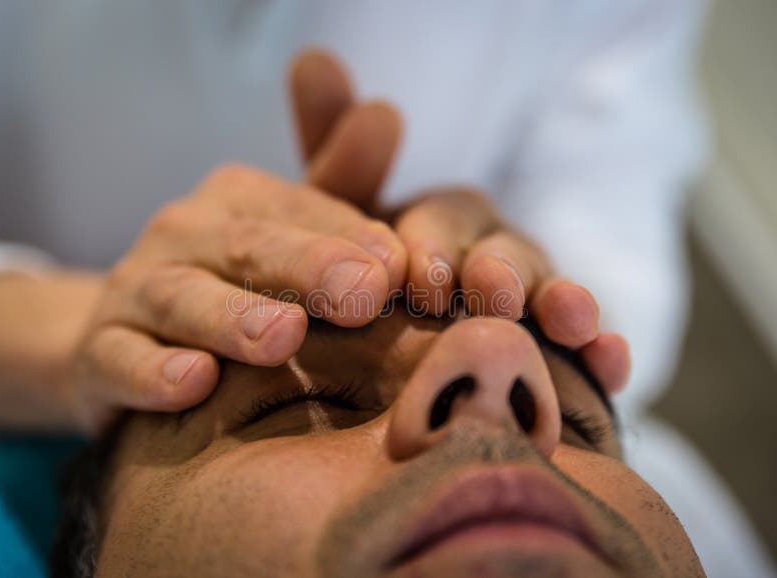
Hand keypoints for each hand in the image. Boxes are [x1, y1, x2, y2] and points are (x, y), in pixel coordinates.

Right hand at [63, 164, 408, 431]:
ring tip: (283, 337)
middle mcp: (185, 233)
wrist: (133, 338)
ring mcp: (136, 290)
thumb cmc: (241, 283)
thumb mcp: (295, 230)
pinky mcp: (99, 353)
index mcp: (239, 200)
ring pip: (183, 300)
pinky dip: (152, 373)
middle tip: (362, 293)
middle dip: (307, 267)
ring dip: (233, 318)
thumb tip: (385, 111)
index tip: (398, 266)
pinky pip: (120, 360)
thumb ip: (342, 179)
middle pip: (248, 246)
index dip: (350, 236)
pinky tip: (193, 384)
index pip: (302, 209)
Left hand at [289, 50, 629, 393]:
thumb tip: (313, 59)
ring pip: (551, 294)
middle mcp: (491, 255)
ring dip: (563, 300)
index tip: (426, 276)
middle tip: (490, 295)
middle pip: (505, 254)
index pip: (447, 218)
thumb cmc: (365, 279)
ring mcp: (530, 301)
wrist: (395, 347)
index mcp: (441, 225)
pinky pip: (588, 349)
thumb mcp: (341, 221)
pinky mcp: (558, 352)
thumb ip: (336, 153)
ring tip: (570, 320)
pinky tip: (611, 358)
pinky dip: (604, 351)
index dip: (438, 243)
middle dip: (500, 271)